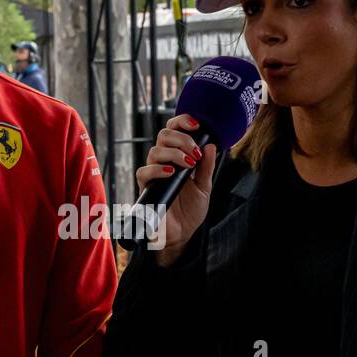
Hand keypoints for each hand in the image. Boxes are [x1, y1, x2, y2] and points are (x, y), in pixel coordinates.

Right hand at [136, 114, 216, 265]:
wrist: (181, 234)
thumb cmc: (190, 210)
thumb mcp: (204, 186)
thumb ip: (206, 167)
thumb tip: (211, 145)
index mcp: (176, 157)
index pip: (173, 131)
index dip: (182, 122)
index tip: (197, 125)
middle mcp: (162, 162)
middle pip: (163, 135)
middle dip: (181, 138)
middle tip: (195, 152)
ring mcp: (153, 174)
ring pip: (155, 151)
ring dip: (174, 153)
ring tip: (188, 164)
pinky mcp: (146, 188)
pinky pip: (144, 172)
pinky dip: (158, 169)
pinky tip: (172, 173)